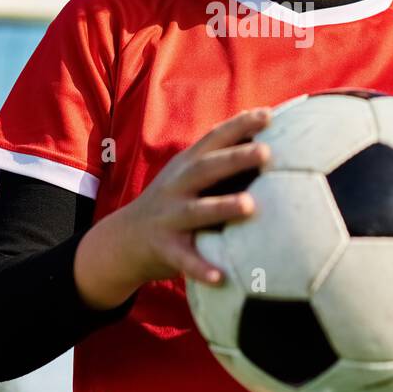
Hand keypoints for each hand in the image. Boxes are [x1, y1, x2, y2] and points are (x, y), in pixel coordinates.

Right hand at [112, 106, 271, 286]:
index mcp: (187, 165)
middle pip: (206, 169)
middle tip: (266, 152)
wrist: (124, 239)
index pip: (214, 139)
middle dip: (235, 158)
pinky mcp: (164, 248)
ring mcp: (168, 217)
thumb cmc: (174, 201)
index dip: (239, 125)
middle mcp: (177, 186)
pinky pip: (184, 259)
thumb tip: (265, 131)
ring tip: (249, 206)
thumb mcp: (189, 175)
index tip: (268, 115)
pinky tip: (220, 277)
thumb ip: (220, 158)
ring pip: (196, 211)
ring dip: (222, 207)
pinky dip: (200, 268)